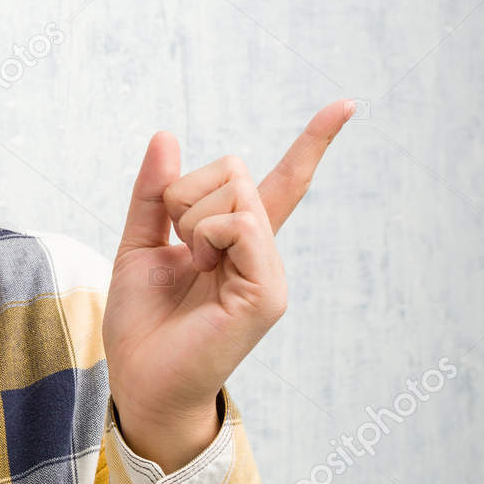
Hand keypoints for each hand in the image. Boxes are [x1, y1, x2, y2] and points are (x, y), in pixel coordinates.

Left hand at [102, 99, 354, 471]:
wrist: (137, 379)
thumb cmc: (141, 322)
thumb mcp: (139, 244)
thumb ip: (153, 194)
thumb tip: (166, 136)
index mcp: (238, 241)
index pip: (284, 182)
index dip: (313, 143)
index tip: (346, 105)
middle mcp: (262, 253)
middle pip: (235, 170)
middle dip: (186, 194)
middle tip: (179, 246)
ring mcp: (270, 273)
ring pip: (237, 192)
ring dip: (192, 219)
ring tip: (189, 265)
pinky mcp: (267, 294)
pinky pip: (241, 224)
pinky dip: (207, 234)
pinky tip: (200, 268)